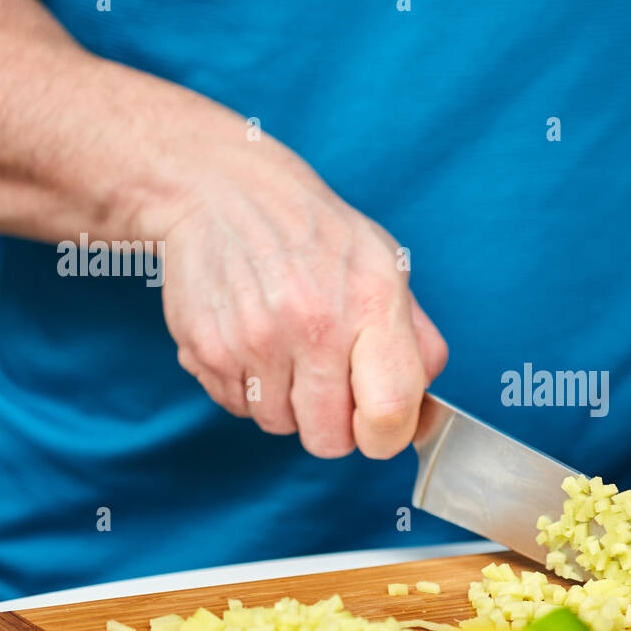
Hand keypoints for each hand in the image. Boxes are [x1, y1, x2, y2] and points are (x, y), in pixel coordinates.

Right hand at [149, 134, 446, 458]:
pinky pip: (237, 408)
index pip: (388, 413)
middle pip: (328, 440)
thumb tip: (424, 414)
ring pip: (280, 427)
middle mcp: (313, 324)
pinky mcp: (206, 348)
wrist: (224, 191)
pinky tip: (254, 344)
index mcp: (371, 304)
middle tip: (329, 385)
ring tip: (287, 352)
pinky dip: (249, 389)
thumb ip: (416, 343)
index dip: (387, 436)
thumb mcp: (387, 269)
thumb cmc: (316, 235)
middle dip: (333, 426)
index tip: (380, 425)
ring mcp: (255, 339)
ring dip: (287, 405)